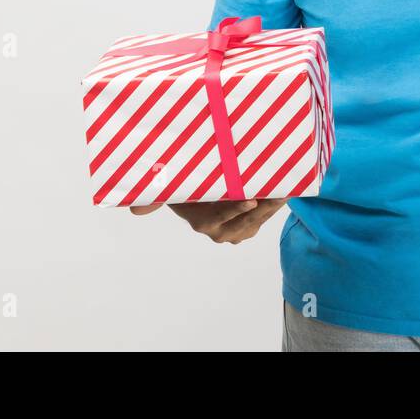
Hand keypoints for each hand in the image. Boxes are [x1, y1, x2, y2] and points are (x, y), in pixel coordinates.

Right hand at [129, 198, 288, 243]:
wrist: (200, 189)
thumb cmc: (185, 186)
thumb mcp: (171, 190)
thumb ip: (155, 198)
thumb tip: (132, 211)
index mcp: (202, 222)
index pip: (221, 216)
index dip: (235, 209)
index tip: (249, 199)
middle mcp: (220, 231)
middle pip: (246, 219)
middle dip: (264, 205)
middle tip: (278, 190)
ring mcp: (236, 231)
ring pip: (259, 219)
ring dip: (273, 206)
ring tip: (287, 190)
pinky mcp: (250, 227)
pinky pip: (264, 218)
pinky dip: (274, 206)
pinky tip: (286, 191)